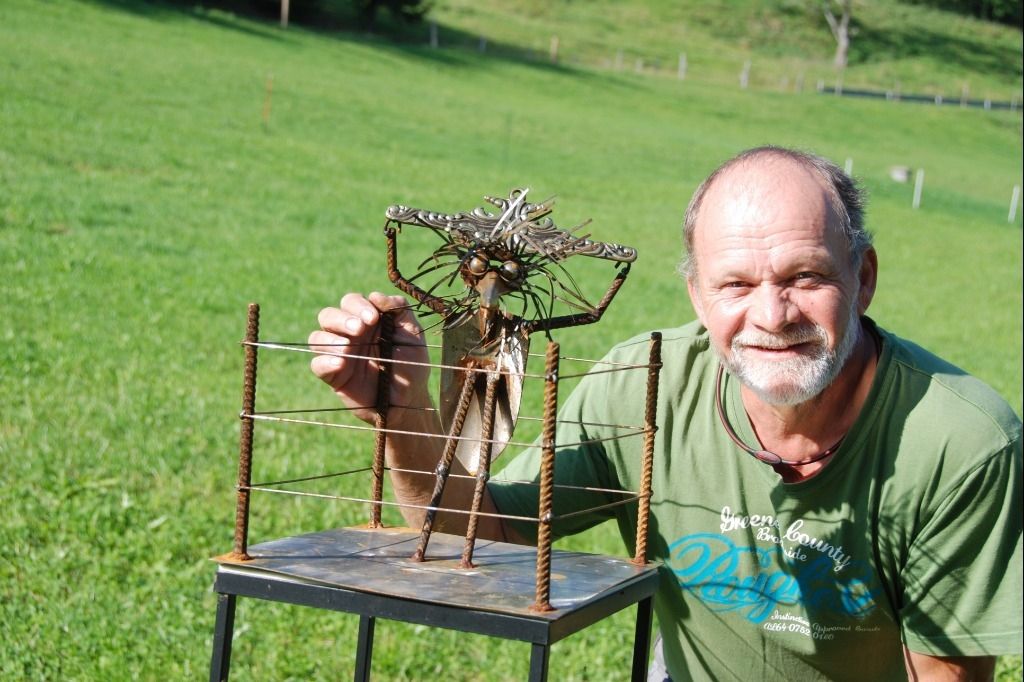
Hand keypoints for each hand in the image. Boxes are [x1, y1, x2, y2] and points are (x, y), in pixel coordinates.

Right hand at [309, 292, 430, 422]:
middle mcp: (349, 334)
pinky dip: (325, 362)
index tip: (373, 318)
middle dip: (342, 319)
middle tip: (360, 330)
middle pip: (328, 315)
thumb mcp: (412, 334)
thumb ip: (398, 309)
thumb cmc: (411, 364)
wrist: (409, 399)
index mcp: (366, 320)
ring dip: (330, 339)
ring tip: (349, 348)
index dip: (358, 305)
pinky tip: (341, 364)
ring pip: (317, 337)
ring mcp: (339, 354)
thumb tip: (375, 296)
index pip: (350, 302)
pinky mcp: (333, 375)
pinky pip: (316, 364)